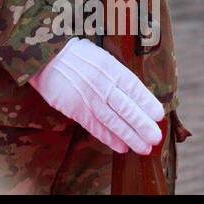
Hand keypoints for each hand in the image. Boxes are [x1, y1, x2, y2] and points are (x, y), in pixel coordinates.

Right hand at [28, 38, 164, 153]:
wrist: (45, 57)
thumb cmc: (74, 55)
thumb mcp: (99, 55)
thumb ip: (116, 73)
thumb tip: (135, 94)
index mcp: (110, 67)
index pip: (134, 88)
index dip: (147, 104)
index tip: (158, 116)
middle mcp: (101, 83)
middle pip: (126, 108)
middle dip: (143, 125)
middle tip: (155, 138)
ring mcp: (88, 98)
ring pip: (113, 121)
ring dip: (130, 136)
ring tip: (143, 148)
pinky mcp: (75, 109)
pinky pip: (95, 126)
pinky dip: (109, 138)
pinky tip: (121, 147)